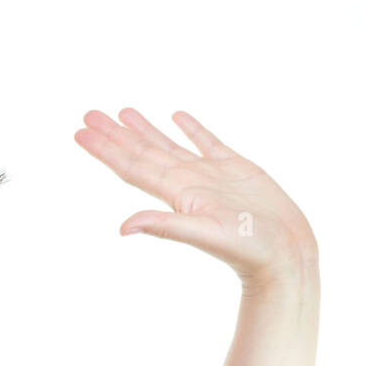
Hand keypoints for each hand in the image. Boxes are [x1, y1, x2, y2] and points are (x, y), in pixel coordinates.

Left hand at [75, 108, 318, 287]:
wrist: (285, 253)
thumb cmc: (248, 248)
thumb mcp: (204, 234)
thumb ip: (164, 226)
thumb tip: (122, 228)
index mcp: (176, 193)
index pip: (131, 167)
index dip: (105, 150)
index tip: (80, 133)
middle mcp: (187, 182)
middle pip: (142, 153)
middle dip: (115, 134)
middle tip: (89, 114)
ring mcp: (210, 174)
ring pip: (169, 145)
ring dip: (144, 129)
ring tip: (122, 111)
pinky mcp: (236, 168)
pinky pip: (207, 142)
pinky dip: (191, 128)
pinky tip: (177, 116)